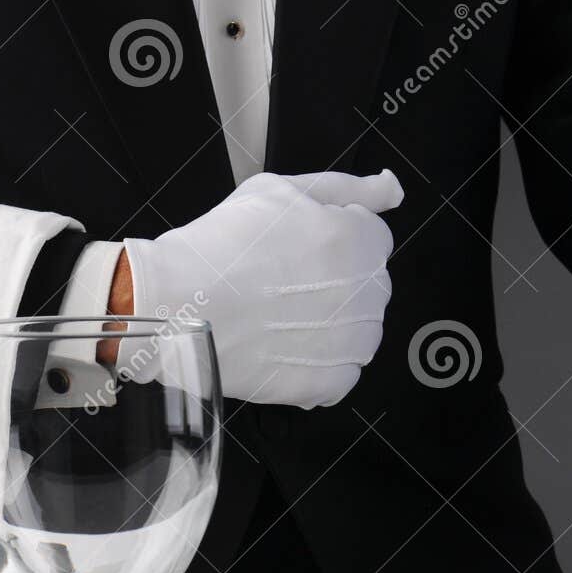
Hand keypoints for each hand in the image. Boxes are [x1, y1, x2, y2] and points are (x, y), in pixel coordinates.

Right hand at [122, 170, 402, 408]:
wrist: (178, 304)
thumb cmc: (224, 243)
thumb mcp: (282, 190)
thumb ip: (348, 188)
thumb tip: (393, 188)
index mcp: (361, 241)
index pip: (373, 239)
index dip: (333, 239)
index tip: (296, 249)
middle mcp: (368, 294)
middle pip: (368, 286)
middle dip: (336, 282)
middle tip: (280, 282)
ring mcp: (352, 344)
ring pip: (359, 331)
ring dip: (330, 324)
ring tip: (278, 317)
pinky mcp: (330, 384)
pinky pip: (341, 374)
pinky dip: (317, 365)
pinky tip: (282, 349)